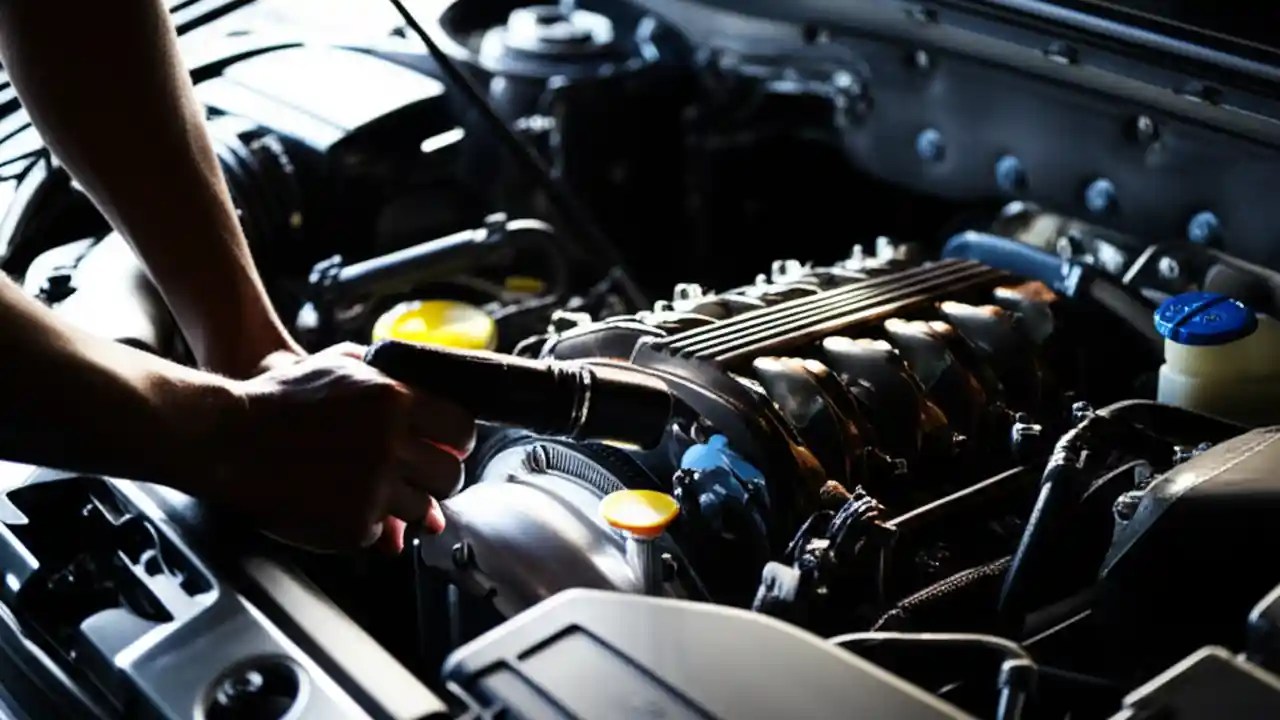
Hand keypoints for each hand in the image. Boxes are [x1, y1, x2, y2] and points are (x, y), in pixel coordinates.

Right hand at [195, 343, 475, 552]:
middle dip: (438, 477)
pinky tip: (343, 504)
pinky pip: (384, 533)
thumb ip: (388, 377)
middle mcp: (391, 444)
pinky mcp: (354, 523)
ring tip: (374, 489)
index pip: (462, 428)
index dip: (455, 441)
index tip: (446, 447)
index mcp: (395, 400)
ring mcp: (375, 487)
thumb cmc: (279, 399)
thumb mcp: (338, 366)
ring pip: (425, 510)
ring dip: (407, 505)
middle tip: (417, 475)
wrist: (228, 438)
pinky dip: (369, 524)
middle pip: (452, 475)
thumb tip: (425, 401)